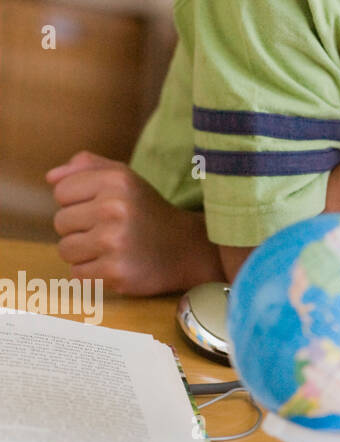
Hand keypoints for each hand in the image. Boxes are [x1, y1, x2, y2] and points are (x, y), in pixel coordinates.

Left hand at [45, 151, 215, 295]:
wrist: (186, 249)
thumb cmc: (147, 212)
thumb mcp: (125, 179)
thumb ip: (88, 168)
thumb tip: (51, 178)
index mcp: (118, 181)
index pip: (62, 191)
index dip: (79, 201)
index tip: (103, 207)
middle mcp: (115, 208)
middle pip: (60, 221)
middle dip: (80, 228)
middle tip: (110, 229)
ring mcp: (114, 242)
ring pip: (65, 249)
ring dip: (84, 252)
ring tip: (111, 247)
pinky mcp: (115, 272)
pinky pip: (77, 273)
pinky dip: (92, 272)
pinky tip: (116, 263)